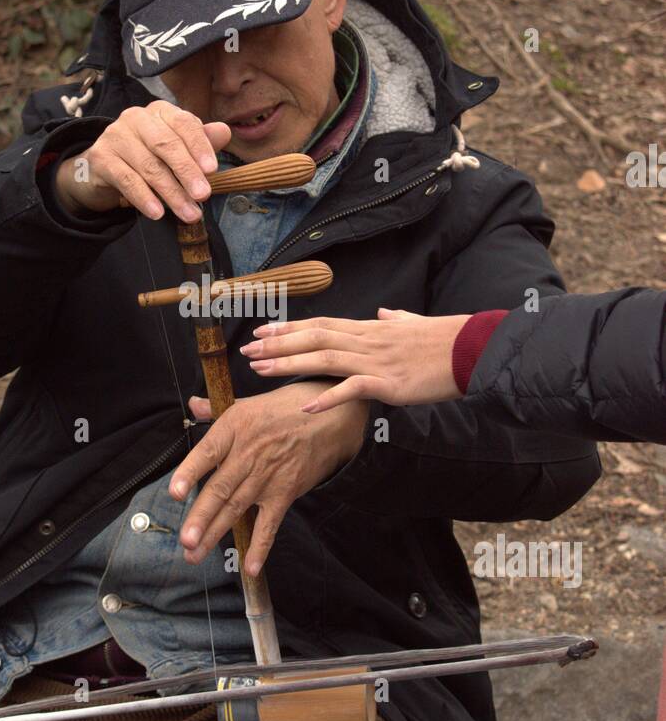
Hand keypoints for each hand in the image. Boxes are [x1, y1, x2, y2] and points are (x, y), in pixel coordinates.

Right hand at [55, 100, 230, 221]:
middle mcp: (136, 117)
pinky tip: (157, 213)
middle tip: (203, 195)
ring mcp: (115, 136)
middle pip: (165, 144)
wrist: (104, 169)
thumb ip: (200, 142)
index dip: (199, 146)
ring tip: (188, 214)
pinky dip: (144, 198)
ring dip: (171, 193)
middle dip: (187, 172)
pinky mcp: (101, 157)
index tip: (213, 169)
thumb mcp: (177, 149)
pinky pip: (126, 180)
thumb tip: (224, 132)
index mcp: (160, 111)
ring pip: (148, 166)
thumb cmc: (149, 157)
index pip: (183, 123)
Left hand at [168, 381, 368, 576]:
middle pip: (221, 489)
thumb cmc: (285, 409)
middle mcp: (248, 454)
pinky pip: (270, 523)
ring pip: (237, 509)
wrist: (330, 417)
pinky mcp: (285, 492)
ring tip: (195, 554)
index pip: (207, 452)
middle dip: (201, 517)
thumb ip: (216, 408)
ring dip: (215, 533)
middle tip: (185, 541)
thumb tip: (194, 405)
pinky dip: (260, 545)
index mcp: (234, 428)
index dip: (190, 473)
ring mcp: (267, 476)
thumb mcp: (248, 402)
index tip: (175, 493)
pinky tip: (249, 567)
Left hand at [239, 308, 469, 409]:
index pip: (321, 324)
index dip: (289, 327)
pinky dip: (327, 398)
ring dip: (289, 363)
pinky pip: (352, 390)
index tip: (262, 330)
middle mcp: (367, 340)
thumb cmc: (445, 340)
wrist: (472, 350)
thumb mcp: (415, 325)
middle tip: (247, 350)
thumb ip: (395, 320)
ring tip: (260, 370)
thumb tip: (385, 313)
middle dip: (277, 343)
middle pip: (313, 337)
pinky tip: (305, 407)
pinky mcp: (389, 383)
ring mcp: (376, 361)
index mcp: (370, 328)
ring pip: (323, 358)